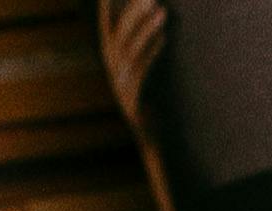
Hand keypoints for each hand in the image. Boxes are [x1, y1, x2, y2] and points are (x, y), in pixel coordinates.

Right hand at [98, 0, 166, 125]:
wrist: (152, 138)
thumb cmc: (151, 100)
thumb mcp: (141, 71)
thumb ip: (141, 47)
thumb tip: (151, 15)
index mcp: (113, 63)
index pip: (108, 29)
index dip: (108, 9)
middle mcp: (113, 73)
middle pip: (119, 36)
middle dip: (133, 13)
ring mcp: (122, 87)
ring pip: (130, 51)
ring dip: (146, 29)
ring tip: (161, 12)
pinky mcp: (134, 99)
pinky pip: (142, 71)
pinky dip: (152, 52)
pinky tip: (163, 39)